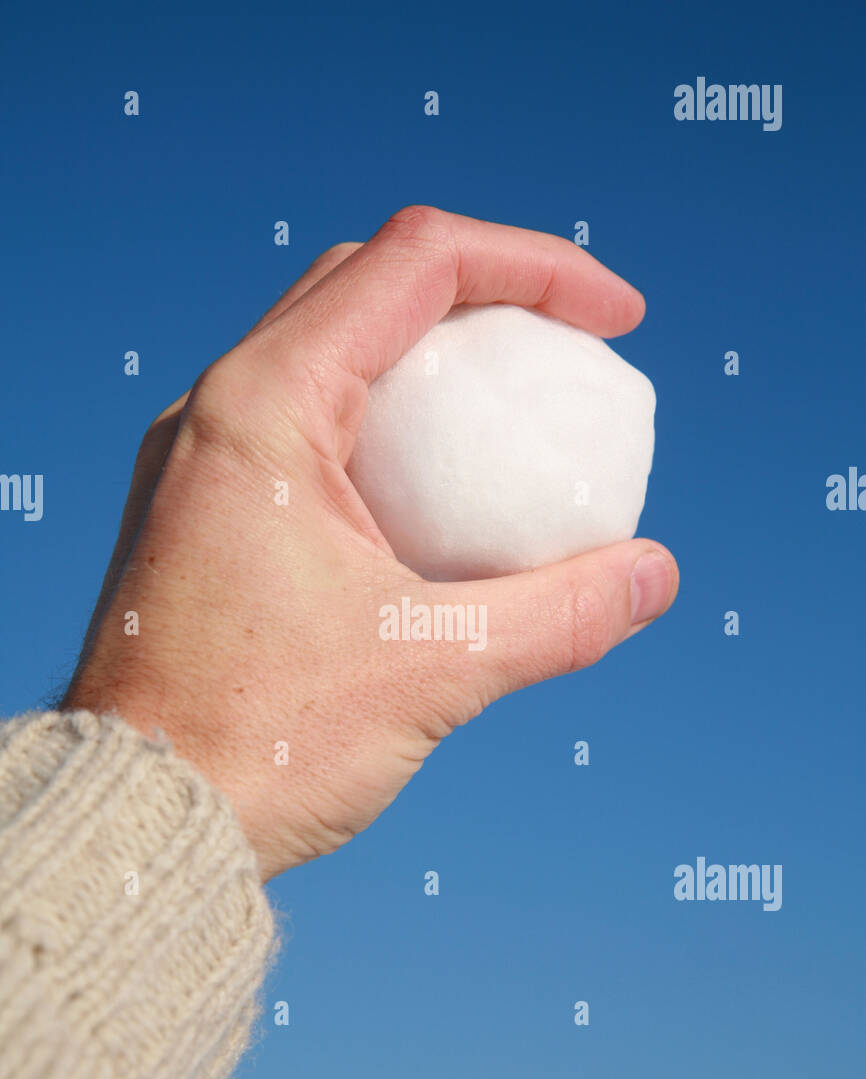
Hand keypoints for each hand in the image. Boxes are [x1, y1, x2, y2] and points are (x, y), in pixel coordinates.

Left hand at [63, 206, 678, 879]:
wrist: (139, 816)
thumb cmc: (257, 745)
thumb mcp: (433, 670)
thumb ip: (559, 614)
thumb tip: (652, 576)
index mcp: (262, 406)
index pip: (417, 263)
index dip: (538, 267)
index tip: (619, 321)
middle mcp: (217, 409)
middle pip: (371, 284)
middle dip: (488, 294)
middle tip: (571, 349)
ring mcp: (203, 459)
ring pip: (334, 351)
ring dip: (434, 355)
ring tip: (515, 407)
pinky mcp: (207, 511)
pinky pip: (309, 425)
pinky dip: (389, 425)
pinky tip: (441, 492)